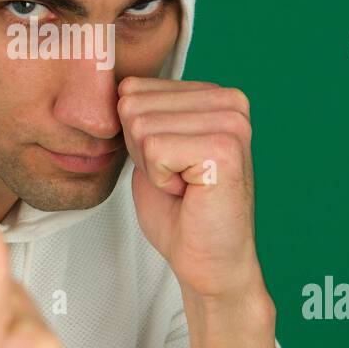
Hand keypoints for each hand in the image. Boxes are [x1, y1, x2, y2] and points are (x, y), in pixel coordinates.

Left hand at [117, 76, 262, 301]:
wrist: (208, 261)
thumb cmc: (180, 212)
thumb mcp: (150, 148)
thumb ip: (140, 113)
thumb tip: (118, 86)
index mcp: (212, 93)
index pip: (134, 89)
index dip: (136, 136)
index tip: (170, 163)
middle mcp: (228, 100)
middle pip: (134, 105)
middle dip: (142, 151)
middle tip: (177, 178)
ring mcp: (230, 121)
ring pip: (141, 127)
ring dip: (152, 166)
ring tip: (184, 185)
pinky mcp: (225, 147)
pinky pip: (155, 149)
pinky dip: (161, 179)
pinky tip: (189, 191)